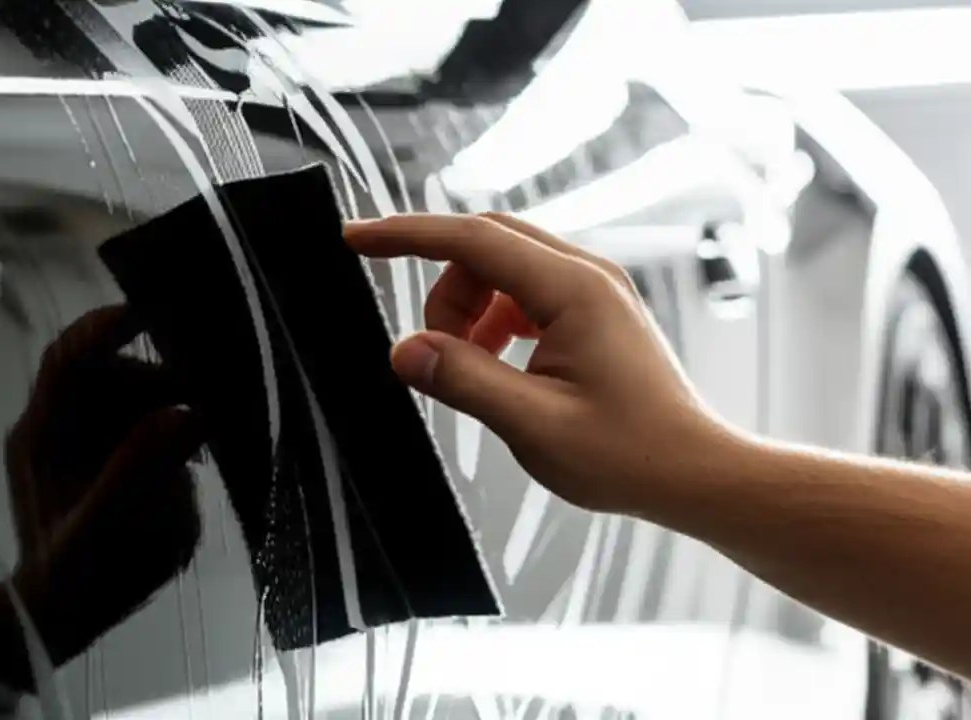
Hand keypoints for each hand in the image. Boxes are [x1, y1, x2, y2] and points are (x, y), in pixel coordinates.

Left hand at [5, 306, 204, 661]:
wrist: (64, 616)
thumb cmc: (74, 580)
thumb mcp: (104, 530)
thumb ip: (138, 471)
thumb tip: (188, 412)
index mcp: (44, 434)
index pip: (68, 357)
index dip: (105, 326)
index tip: (154, 313)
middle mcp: (58, 425)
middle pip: (111, 371)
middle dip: (160, 380)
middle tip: (209, 403)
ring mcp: (82, 438)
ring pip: (132, 393)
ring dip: (171, 406)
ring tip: (202, 445)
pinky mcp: (108, 452)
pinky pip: (143, 419)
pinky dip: (172, 430)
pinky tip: (190, 462)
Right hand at [346, 213, 741, 515]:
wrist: (693, 472)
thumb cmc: (629, 454)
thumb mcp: (533, 425)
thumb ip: (464, 380)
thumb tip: (404, 351)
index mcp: (573, 290)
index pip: (472, 239)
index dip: (406, 235)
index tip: (356, 238)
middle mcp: (586, 275)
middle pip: (484, 247)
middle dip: (442, 290)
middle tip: (426, 348)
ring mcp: (593, 290)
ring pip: (501, 269)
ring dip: (468, 310)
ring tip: (469, 368)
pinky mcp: (592, 311)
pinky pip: (523, 293)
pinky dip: (493, 321)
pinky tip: (495, 365)